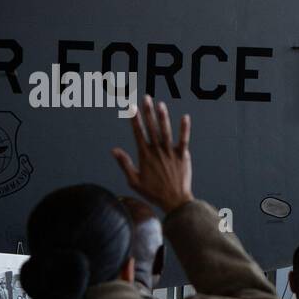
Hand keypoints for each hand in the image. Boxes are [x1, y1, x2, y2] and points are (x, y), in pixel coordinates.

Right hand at [111, 95, 193, 213]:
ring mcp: (171, 153)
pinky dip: (184, 129)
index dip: (134, 119)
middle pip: (151, 128)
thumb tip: (113, 150)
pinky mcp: (183, 156)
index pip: (138, 133)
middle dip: (147, 112)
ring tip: (160, 104)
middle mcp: (157, 152)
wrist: (174, 201)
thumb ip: (125, 164)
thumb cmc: (153, 193)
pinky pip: (184, 140)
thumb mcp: (134, 181)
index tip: (130, 107)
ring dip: (163, 117)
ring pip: (166, 132)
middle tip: (145, 98)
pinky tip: (185, 117)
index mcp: (145, 156)